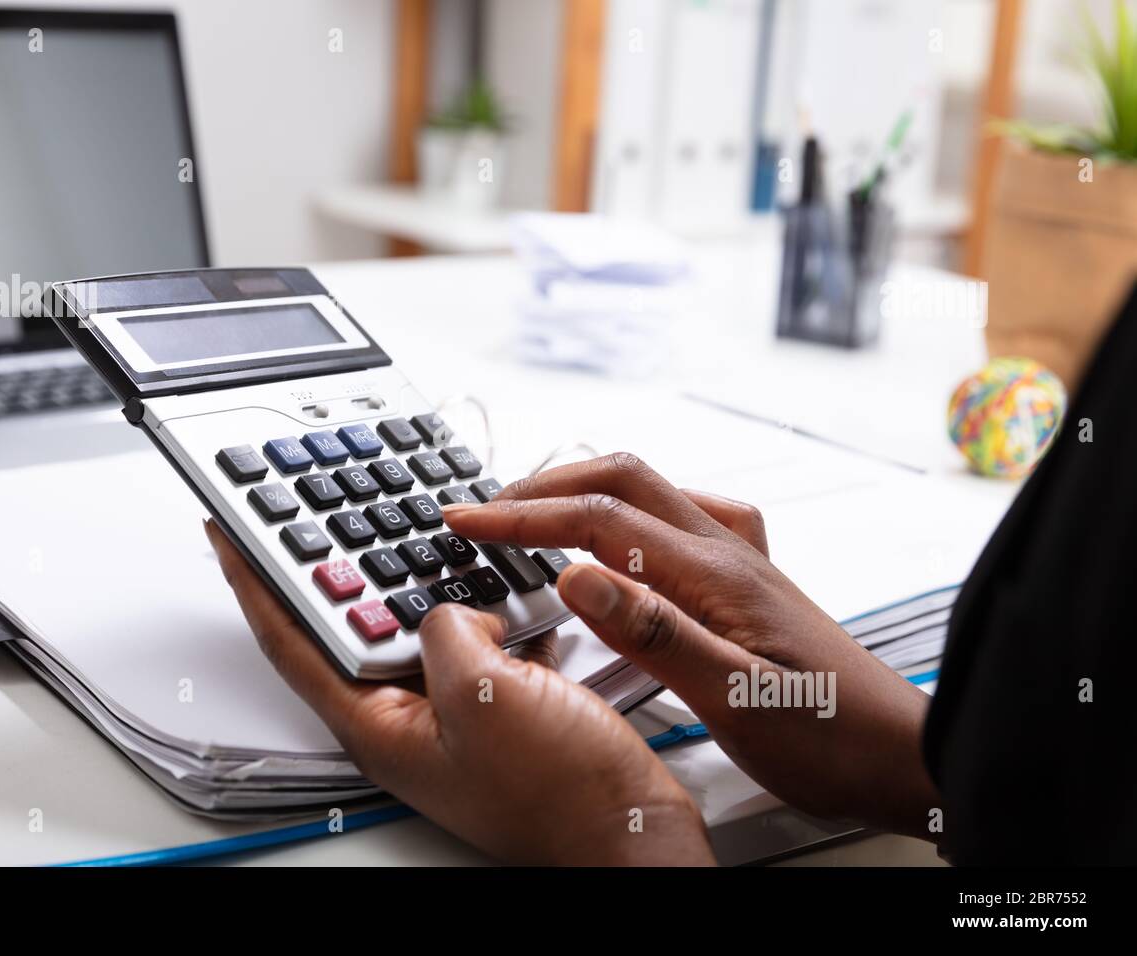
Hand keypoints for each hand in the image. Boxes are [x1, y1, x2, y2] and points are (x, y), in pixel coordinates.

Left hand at [204, 519, 712, 864]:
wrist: (632, 828)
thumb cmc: (560, 793)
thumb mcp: (485, 696)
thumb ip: (445, 632)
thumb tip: (450, 603)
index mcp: (379, 727)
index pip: (291, 642)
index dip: (251, 581)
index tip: (226, 529)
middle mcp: (407, 717)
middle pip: (354, 623)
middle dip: (346, 562)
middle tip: (327, 504)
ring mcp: (455, 709)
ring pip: (426, 621)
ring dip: (428, 576)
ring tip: (422, 530)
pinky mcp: (501, 701)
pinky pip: (480, 636)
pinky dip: (487, 601)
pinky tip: (502, 574)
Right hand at [442, 453, 942, 839]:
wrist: (901, 754)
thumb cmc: (829, 735)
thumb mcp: (737, 697)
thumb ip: (655, 632)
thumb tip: (576, 574)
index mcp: (715, 574)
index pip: (600, 518)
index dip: (525, 515)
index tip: (467, 518)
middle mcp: (727, 552)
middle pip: (623, 479)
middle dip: (546, 484)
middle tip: (487, 507)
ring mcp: (740, 562)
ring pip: (648, 493)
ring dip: (583, 490)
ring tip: (535, 512)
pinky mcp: (746, 582)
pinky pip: (678, 520)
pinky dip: (628, 513)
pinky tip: (622, 537)